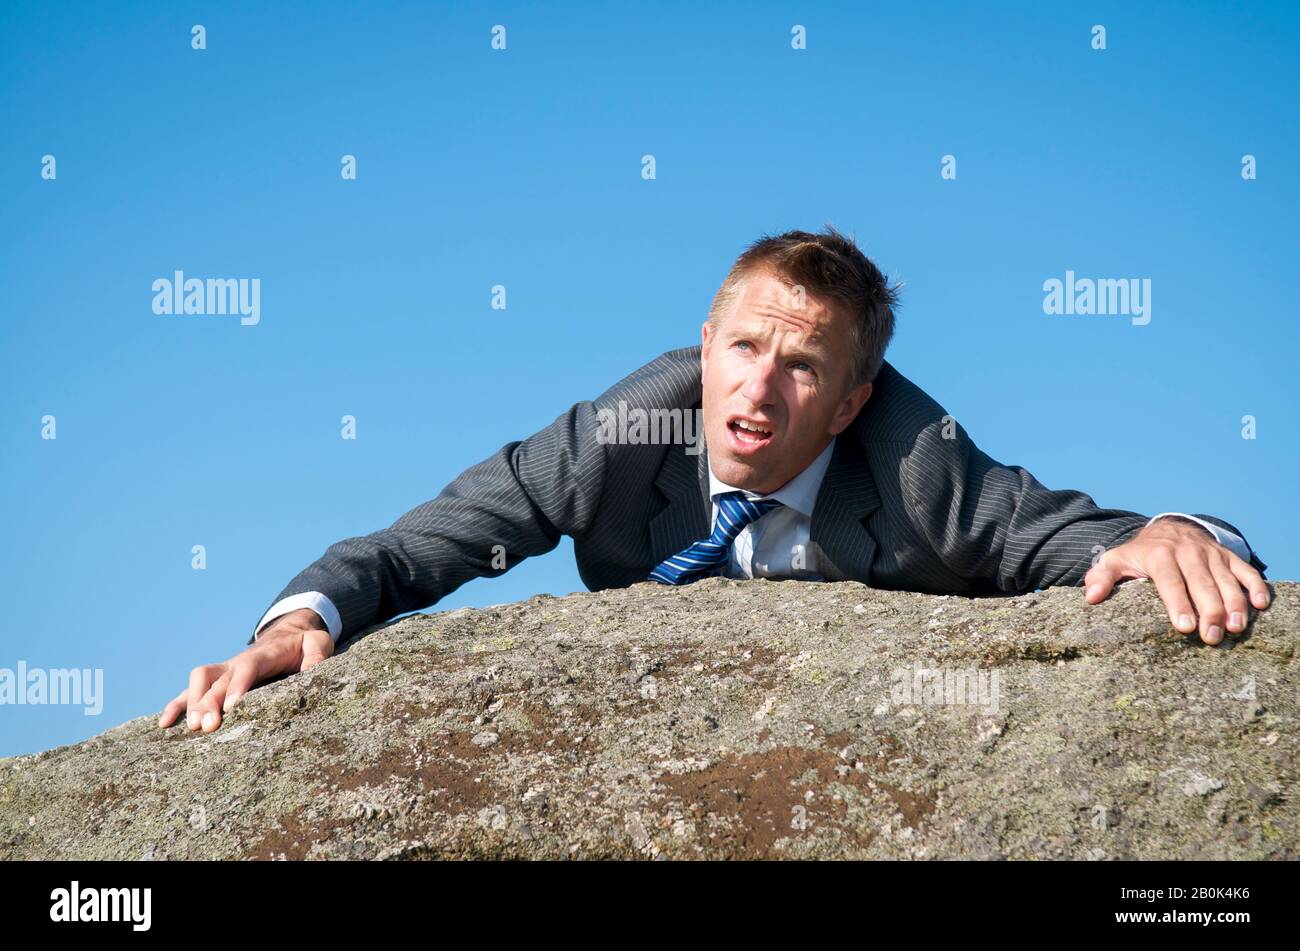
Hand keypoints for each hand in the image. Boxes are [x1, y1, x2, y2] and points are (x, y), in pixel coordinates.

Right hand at [158, 608, 333, 732]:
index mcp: (263, 654)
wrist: (287, 634)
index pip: (248, 667)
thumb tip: (312, 670)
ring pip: (199, 679)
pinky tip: (164, 724)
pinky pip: (190, 689)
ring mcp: (224, 669)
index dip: (238, 685)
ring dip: (191, 702)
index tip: (232, 707)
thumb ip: (317, 654)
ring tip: (191, 728)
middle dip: (210, 702)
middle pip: (219, 678)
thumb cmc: (303, 644)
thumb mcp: (318, 642)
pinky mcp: (216, 679)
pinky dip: (176, 704)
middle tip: (208, 728)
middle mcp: (238, 661)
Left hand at [1084, 517, 1268, 644]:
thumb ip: (1102, 577)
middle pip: (1201, 584)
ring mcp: (1210, 554)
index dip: (1178, 603)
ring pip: (1226, 580)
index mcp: (1159, 554)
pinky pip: (1245, 570)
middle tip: (1212, 637)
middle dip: (1208, 611)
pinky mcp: (1227, 556)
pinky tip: (1260, 605)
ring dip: (1234, 604)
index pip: (1170, 581)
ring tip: (1235, 628)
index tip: (1184, 627)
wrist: (1167, 529)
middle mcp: (1187, 552)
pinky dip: (1255, 586)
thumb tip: (1091, 597)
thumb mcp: (1116, 560)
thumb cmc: (1139, 554)